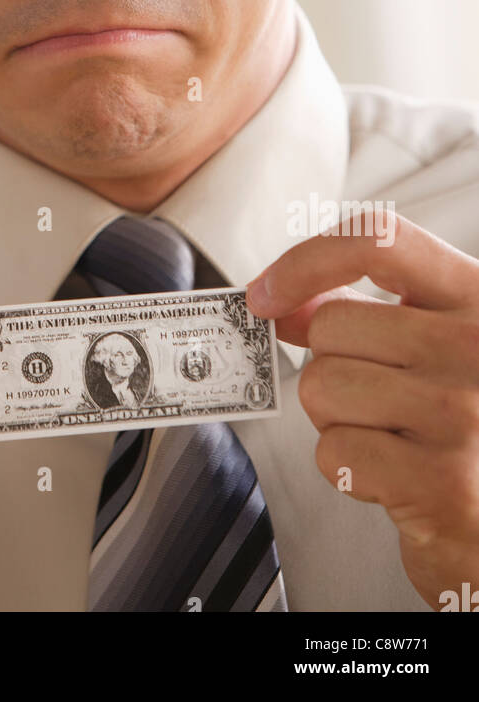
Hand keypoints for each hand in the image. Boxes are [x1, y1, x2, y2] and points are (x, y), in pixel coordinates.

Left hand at [246, 214, 478, 610]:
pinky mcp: (445, 483)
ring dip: (337, 421)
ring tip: (392, 439)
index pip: (378, 241)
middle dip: (330, 367)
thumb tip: (278, 301)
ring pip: (322, 387)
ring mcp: (464, 412)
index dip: (307, 261)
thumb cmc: (465, 429)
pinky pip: (335, 452)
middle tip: (379, 403)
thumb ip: (363, 314)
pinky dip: (348, 471)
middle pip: (332, 326)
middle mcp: (478, 345)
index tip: (266, 294)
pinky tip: (396, 479)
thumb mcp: (433, 348)